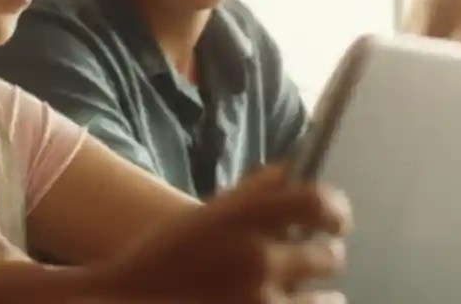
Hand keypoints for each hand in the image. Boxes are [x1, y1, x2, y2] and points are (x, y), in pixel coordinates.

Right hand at [93, 166, 350, 302]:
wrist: (124, 301)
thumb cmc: (165, 258)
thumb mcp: (205, 216)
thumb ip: (253, 194)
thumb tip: (292, 170)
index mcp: (246, 219)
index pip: (320, 202)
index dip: (336, 212)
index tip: (335, 223)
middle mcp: (259, 259)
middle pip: (331, 256)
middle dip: (321, 260)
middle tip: (311, 264)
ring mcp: (260, 301)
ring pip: (327, 301)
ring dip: (318, 299)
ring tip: (299, 297)